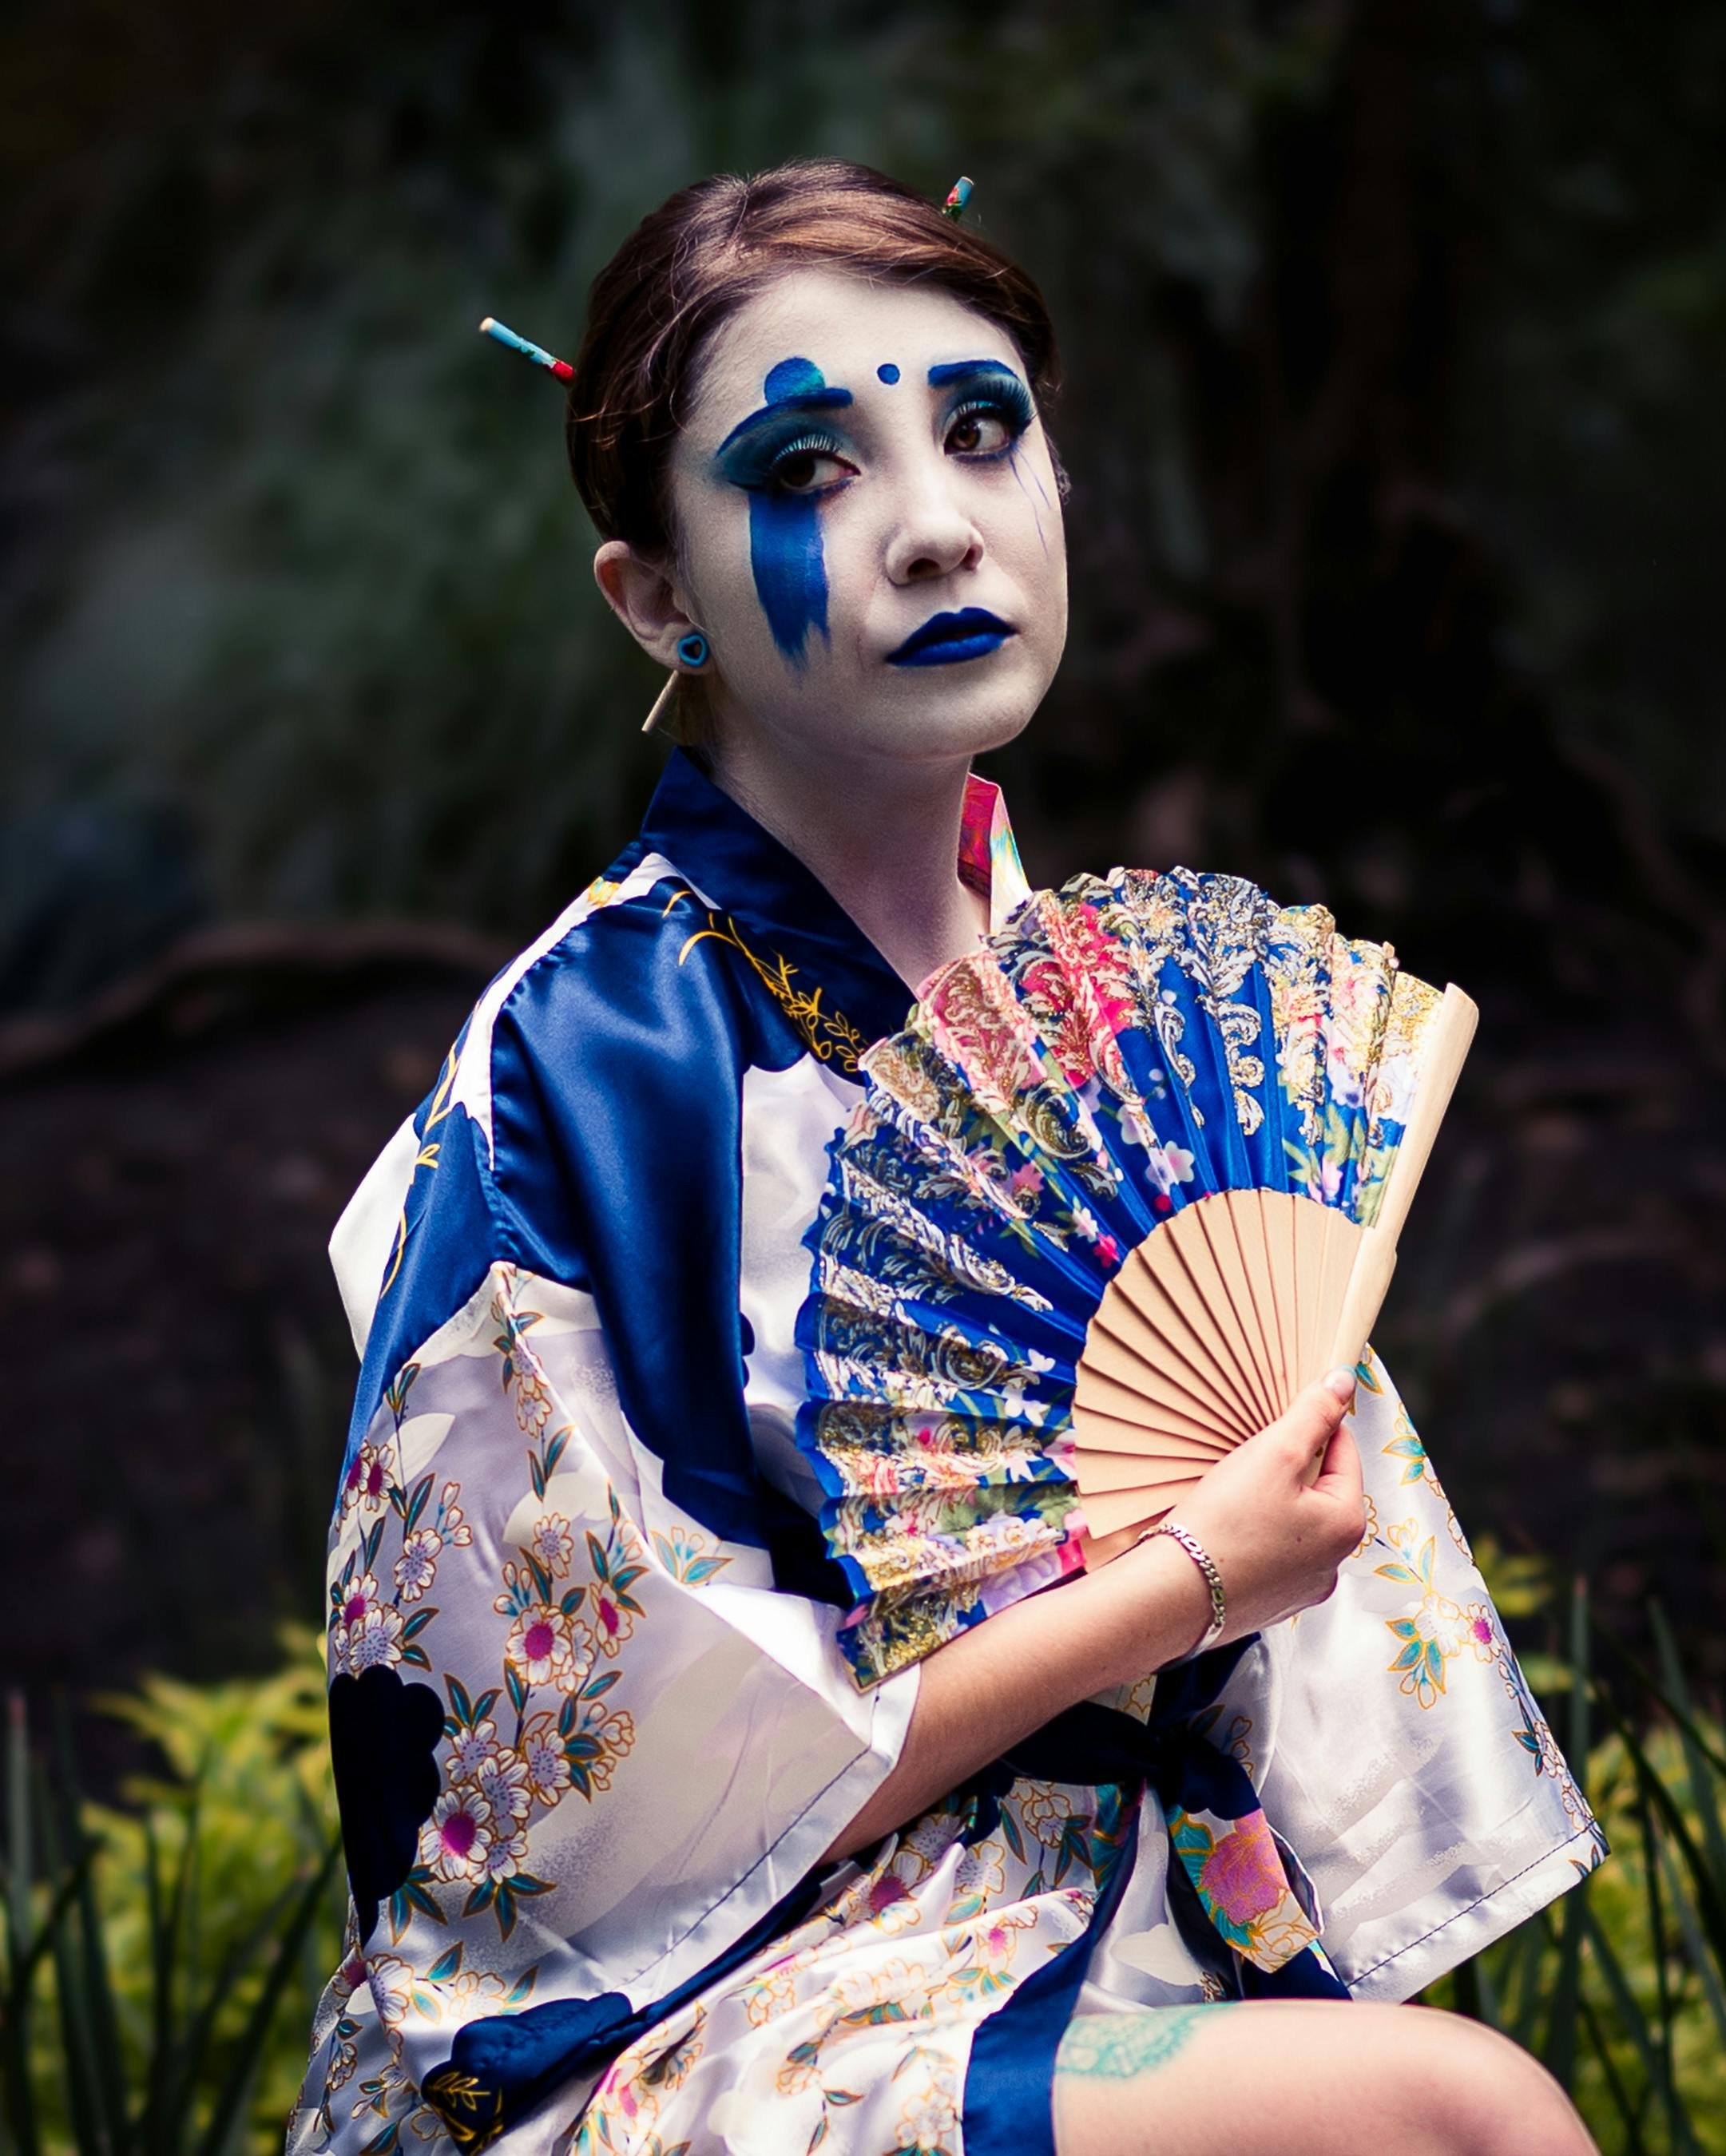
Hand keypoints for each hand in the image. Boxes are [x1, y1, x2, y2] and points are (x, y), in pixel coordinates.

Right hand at [1132, 1369, 1366, 1656]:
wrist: (1172, 1595)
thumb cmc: (1225, 1522)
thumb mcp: (1273, 1454)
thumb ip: (1313, 1415)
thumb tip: (1343, 1381)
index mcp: (1346, 1524)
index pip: (1344, 1452)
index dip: (1312, 1426)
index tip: (1278, 1419)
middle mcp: (1333, 1563)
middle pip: (1319, 1489)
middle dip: (1288, 1467)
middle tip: (1248, 1457)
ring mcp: (1300, 1589)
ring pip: (1293, 1522)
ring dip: (1270, 1502)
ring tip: (1230, 1494)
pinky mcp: (1267, 1603)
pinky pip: (1269, 1553)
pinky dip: (1252, 1535)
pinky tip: (1223, 1529)